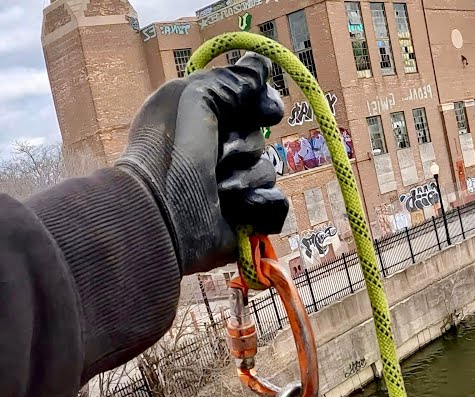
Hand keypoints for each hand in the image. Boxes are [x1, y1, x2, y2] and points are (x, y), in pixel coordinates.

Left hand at [116, 53, 288, 275]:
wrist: (164, 211)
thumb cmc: (171, 149)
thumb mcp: (194, 98)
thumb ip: (231, 82)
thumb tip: (263, 63)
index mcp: (201, 120)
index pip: (250, 105)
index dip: (261, 106)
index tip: (265, 111)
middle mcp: (216, 151)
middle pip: (260, 138)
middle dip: (242, 147)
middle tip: (215, 156)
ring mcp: (233, 187)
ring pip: (267, 173)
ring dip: (244, 180)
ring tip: (217, 190)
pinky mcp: (246, 219)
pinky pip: (275, 206)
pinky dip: (260, 206)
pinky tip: (240, 209)